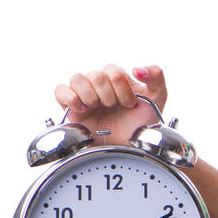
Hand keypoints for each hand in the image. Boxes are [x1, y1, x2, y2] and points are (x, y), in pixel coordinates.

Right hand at [53, 64, 167, 143]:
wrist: (127, 149)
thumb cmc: (140, 126)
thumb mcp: (157, 99)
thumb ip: (156, 76)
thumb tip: (137, 68)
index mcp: (118, 80)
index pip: (113, 70)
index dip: (122, 88)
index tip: (129, 104)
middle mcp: (100, 85)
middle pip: (96, 74)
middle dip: (108, 95)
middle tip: (114, 108)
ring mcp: (85, 94)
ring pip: (77, 78)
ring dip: (90, 95)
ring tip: (97, 109)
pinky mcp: (70, 106)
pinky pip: (60, 90)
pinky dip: (71, 98)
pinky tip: (83, 109)